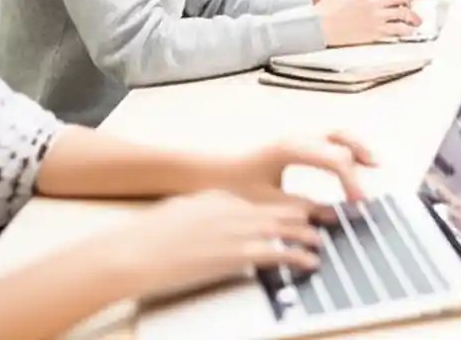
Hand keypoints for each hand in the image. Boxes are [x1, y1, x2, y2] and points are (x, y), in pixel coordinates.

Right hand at [106, 190, 320, 298]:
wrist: (133, 253)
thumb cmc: (147, 239)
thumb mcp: (180, 214)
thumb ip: (202, 214)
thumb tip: (212, 222)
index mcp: (221, 198)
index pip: (264, 202)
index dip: (286, 210)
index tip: (301, 215)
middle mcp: (235, 209)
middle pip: (283, 210)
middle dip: (308, 217)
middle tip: (327, 222)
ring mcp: (238, 230)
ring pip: (288, 229)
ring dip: (310, 237)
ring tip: (322, 244)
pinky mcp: (238, 254)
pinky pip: (280, 253)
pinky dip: (300, 257)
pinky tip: (311, 264)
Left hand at [218, 132, 378, 207]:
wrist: (209, 173)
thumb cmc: (234, 187)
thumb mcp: (267, 204)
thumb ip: (302, 209)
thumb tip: (333, 215)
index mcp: (291, 150)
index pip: (335, 160)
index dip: (352, 181)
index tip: (358, 203)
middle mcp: (297, 138)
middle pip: (339, 138)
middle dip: (360, 154)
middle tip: (374, 171)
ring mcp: (296, 138)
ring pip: (335, 134)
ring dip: (354, 146)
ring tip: (370, 163)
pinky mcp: (294, 144)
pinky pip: (327, 140)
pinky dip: (343, 148)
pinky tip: (348, 163)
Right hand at [316, 0, 429, 45]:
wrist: (319, 25)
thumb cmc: (328, 5)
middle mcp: (374, 1)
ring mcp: (375, 17)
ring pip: (403, 13)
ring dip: (414, 16)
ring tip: (418, 20)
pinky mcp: (374, 32)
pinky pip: (396, 30)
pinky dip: (406, 30)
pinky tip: (409, 31)